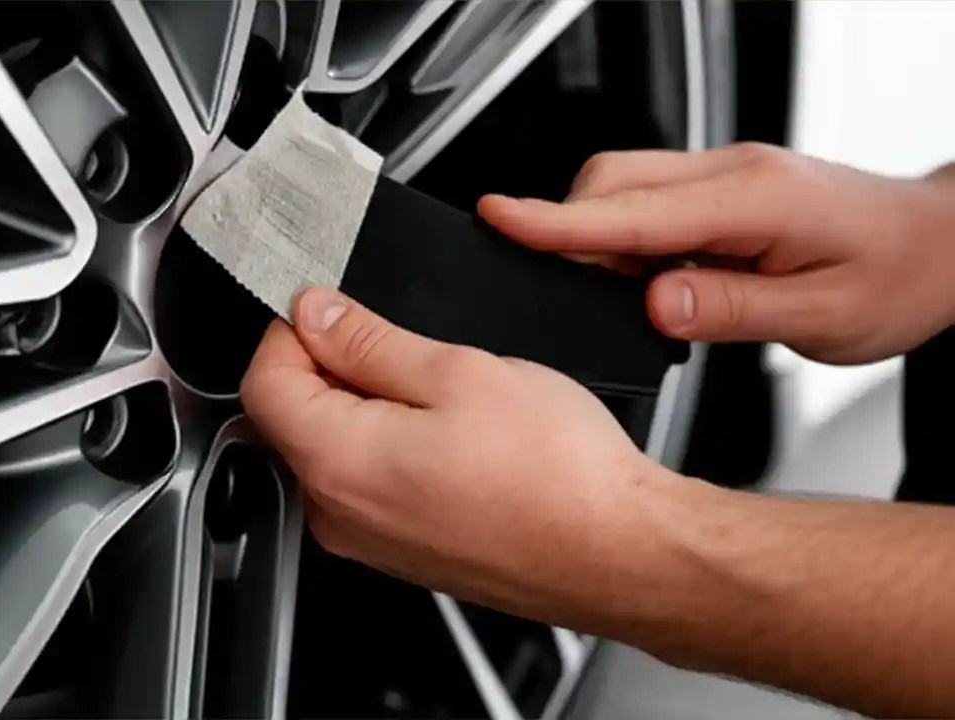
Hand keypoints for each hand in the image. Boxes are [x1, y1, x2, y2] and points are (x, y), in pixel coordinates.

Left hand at [241, 287, 683, 624]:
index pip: (264, 381)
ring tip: (437, 386)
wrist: (619, 557)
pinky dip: (389, 445)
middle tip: (392, 336)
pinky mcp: (403, 551)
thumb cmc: (558, 477)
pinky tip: (450, 431)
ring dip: (363, 404)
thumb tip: (316, 315)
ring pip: (332, 449)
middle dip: (327, 364)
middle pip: (291, 417)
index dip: (289, 328)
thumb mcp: (458, 373)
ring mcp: (369, 540)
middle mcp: (338, 512)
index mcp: (337, 462)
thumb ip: (368, 341)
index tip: (326, 304)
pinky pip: (367, 483)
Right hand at [478, 143, 954, 363]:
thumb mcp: (821, 317)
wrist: (941, 248)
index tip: (499, 218)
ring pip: (624, 189)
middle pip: (611, 184)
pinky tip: (661, 281)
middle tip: (578, 297)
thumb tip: (652, 305)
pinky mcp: (723, 189)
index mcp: (755, 200)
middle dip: (571, 232)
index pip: (632, 211)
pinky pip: (650, 202)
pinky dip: (631, 242)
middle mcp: (734, 174)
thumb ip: (728, 309)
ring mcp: (726, 176)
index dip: (557, 221)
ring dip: (603, 241)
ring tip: (641, 298)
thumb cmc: (896, 278)